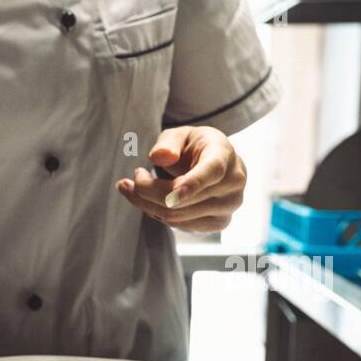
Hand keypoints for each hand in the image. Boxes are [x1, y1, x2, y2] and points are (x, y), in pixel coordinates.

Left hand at [115, 126, 246, 233]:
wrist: (220, 165)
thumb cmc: (196, 147)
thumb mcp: (180, 135)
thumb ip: (168, 143)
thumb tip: (159, 156)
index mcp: (224, 156)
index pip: (211, 172)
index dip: (191, 184)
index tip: (170, 196)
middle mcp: (232, 184)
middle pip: (180, 200)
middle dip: (146, 191)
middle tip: (127, 181)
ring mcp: (228, 207)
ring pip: (176, 216)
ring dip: (146, 204)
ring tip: (133, 187)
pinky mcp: (219, 223)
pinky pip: (179, 225)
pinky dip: (157, 214)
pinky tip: (150, 200)